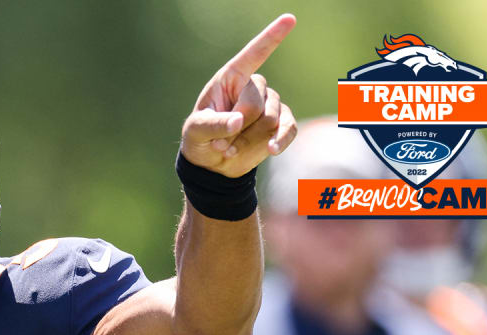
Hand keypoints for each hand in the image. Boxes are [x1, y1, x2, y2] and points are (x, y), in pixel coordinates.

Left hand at [181, 14, 297, 177]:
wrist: (213, 163)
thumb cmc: (200, 138)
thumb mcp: (196, 131)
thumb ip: (214, 124)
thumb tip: (239, 120)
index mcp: (231, 78)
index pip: (253, 54)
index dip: (271, 37)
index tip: (290, 19)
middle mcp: (254, 87)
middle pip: (257, 104)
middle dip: (239, 127)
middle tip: (220, 141)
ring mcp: (270, 104)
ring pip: (271, 120)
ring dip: (248, 140)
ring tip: (230, 149)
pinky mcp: (281, 123)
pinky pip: (289, 128)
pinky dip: (280, 141)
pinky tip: (272, 150)